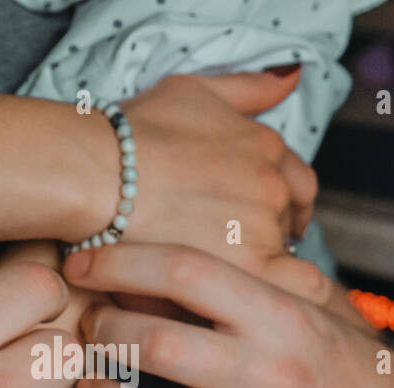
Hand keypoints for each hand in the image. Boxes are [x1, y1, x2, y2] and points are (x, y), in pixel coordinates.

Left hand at [63, 244, 393, 387]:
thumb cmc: (334, 358)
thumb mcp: (303, 303)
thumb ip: (238, 282)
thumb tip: (148, 257)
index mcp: (279, 317)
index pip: (188, 273)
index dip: (122, 264)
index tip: (83, 267)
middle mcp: (271, 374)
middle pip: (160, 346)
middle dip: (105, 333)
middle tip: (85, 330)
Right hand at [87, 69, 317, 279]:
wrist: (95, 176)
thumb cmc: (130, 135)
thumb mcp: (194, 90)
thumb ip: (249, 88)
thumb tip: (291, 78)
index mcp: (266, 146)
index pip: (298, 183)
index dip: (283, 204)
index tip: (262, 219)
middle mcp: (273, 186)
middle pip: (285, 223)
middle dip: (264, 235)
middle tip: (226, 251)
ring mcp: (262, 228)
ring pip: (275, 261)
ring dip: (250, 268)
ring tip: (213, 280)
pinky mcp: (246, 269)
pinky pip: (269, 291)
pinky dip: (251, 296)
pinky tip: (224, 302)